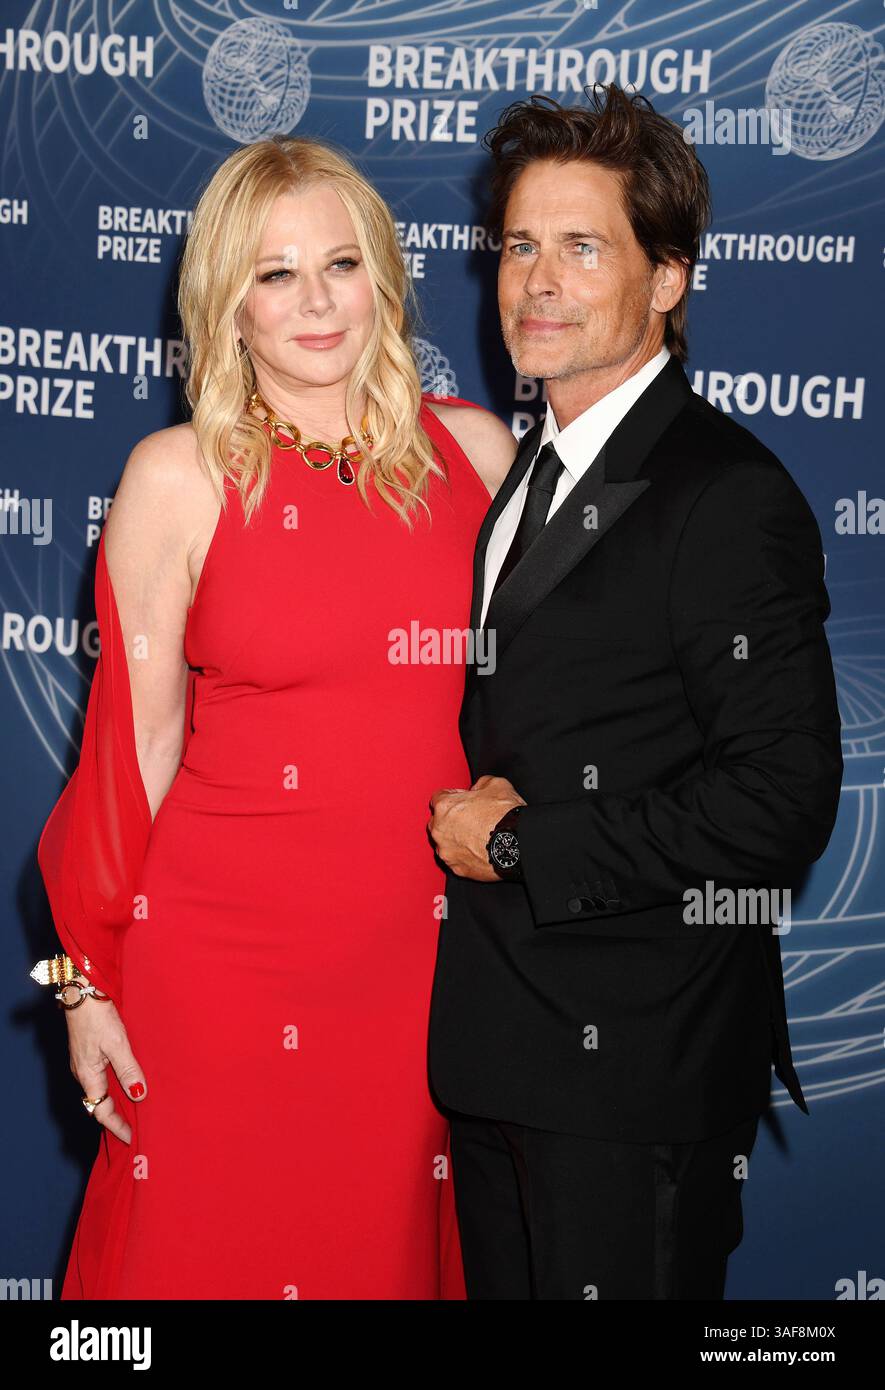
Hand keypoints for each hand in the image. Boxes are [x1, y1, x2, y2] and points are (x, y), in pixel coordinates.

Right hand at [65, 987, 146, 1143]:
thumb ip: (128, 1069)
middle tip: (136, 1129)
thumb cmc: (97, 1015)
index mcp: (88, 1075)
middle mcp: (84, 1072)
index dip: (116, 1126)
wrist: (82, 991)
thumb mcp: (117, 1043)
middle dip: (116, 1118)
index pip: (101, 1110)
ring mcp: (86, 1061)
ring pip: (102, 1089)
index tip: (132, 1138)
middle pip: (100, 1103)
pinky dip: (116, 1084)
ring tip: (136, 1110)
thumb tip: (139, 1094)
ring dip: (117, 1101)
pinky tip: (129, 1081)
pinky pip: (103, 1076)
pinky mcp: (91, 1050)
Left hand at [428, 774, 525, 880]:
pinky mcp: (457, 868)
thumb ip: (479, 784)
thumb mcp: (495, 784)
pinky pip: (456, 859)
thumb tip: (477, 790)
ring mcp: (447, 852)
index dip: (453, 796)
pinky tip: (479, 850)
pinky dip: (464, 855)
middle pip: (437, 821)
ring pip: (444, 843)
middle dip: (450, 819)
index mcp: (445, 807)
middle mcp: (439, 830)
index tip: (464, 800)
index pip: (438, 797)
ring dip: (455, 839)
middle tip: (470, 818)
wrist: (518, 844)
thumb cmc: (505, 814)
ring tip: (476, 837)